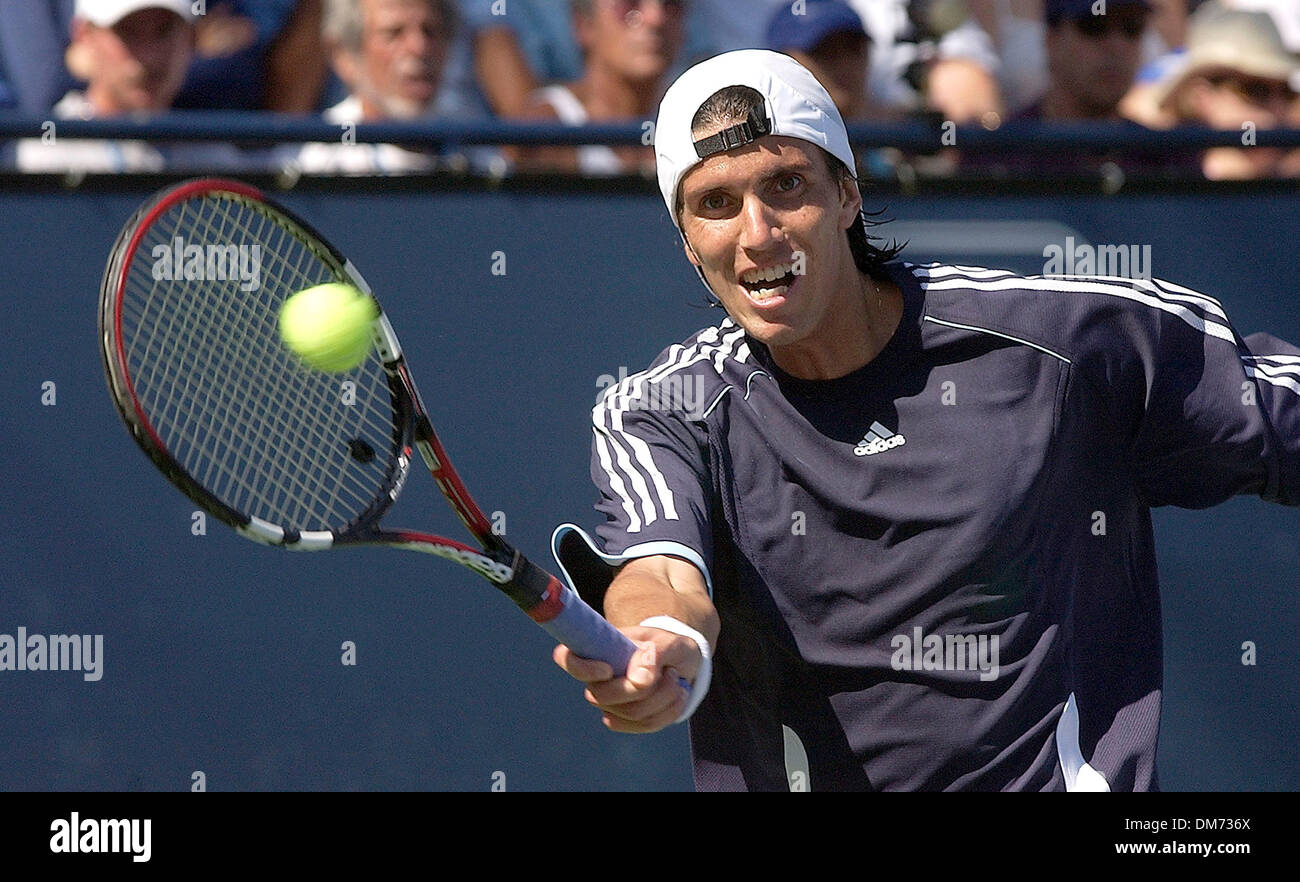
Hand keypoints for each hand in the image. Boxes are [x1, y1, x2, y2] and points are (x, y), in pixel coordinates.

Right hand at [553, 625, 702, 733]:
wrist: (683, 664)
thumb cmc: (670, 648)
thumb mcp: (670, 642)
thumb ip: (655, 653)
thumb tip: (638, 677)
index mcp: (599, 650)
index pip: (567, 658)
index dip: (581, 668)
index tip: (607, 669)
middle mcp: (597, 679)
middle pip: (604, 696)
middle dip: (643, 688)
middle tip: (668, 671)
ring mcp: (610, 703)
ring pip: (631, 713)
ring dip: (663, 696)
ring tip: (676, 678)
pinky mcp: (627, 720)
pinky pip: (644, 725)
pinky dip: (668, 711)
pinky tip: (677, 695)